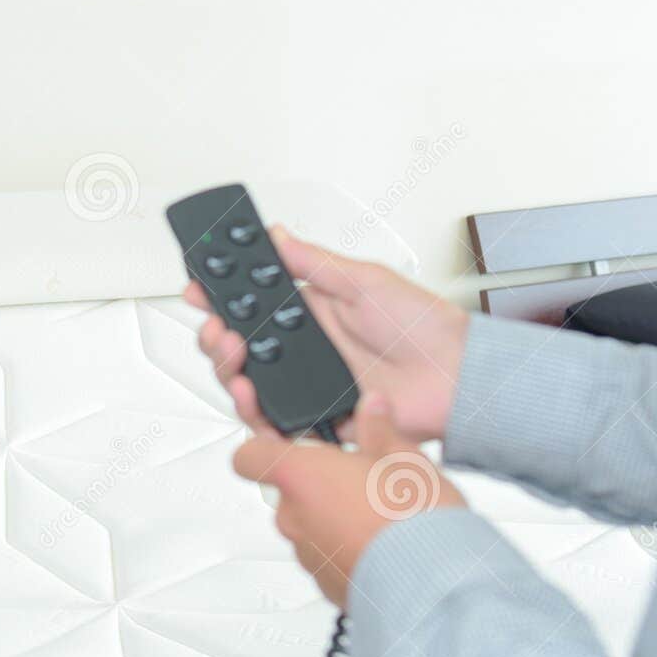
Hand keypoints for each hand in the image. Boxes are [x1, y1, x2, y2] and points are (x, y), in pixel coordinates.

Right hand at [184, 224, 467, 443]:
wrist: (458, 377)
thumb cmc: (424, 327)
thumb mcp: (365, 280)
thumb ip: (315, 262)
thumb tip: (277, 236)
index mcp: (309, 312)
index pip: (250, 305)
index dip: (218, 298)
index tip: (198, 289)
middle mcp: (301, 349)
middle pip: (237, 347)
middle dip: (215, 337)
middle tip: (218, 329)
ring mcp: (306, 383)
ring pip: (246, 384)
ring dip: (227, 371)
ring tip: (233, 357)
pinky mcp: (316, 415)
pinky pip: (273, 420)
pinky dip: (254, 413)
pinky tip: (250, 396)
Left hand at [232, 391, 465, 607]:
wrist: (434, 583)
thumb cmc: (414, 519)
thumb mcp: (405, 459)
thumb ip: (380, 430)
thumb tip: (373, 409)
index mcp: (300, 475)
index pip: (249, 456)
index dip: (262, 448)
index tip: (283, 443)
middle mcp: (293, 516)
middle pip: (289, 491)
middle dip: (319, 483)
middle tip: (358, 476)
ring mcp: (307, 553)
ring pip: (309, 524)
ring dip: (333, 516)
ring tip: (378, 512)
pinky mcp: (325, 583)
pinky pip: (327, 556)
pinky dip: (345, 547)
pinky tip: (381, 542)